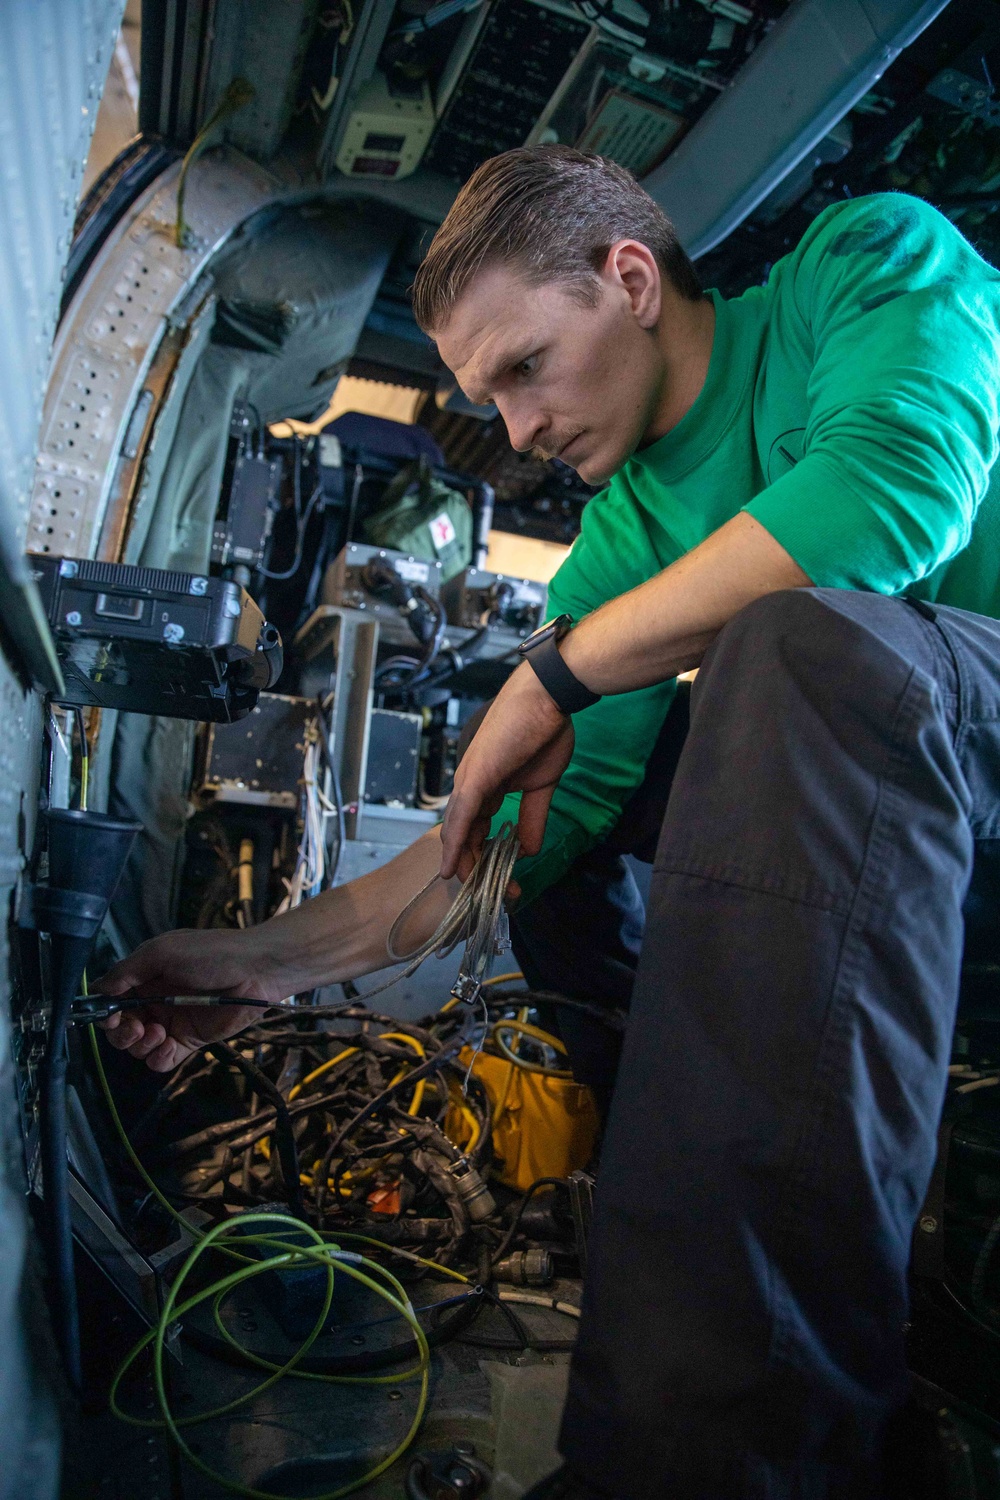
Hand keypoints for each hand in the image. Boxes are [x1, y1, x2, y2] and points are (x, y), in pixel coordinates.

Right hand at [94, 926, 286, 1071]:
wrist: (255, 971)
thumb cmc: (212, 954)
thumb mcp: (162, 952)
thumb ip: (127, 971)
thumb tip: (97, 989)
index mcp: (146, 976)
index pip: (112, 999)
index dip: (104, 1011)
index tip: (107, 1016)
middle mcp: (155, 1000)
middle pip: (120, 1028)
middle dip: (120, 1032)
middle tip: (134, 1027)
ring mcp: (172, 1022)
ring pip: (138, 1046)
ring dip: (140, 1044)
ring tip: (157, 1032)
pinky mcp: (189, 1040)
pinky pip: (162, 1059)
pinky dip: (157, 1058)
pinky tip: (166, 1046)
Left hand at [441, 662, 573, 880]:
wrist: (548, 698)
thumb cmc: (545, 730)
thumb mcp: (542, 786)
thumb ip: (533, 817)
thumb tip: (529, 850)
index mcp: (487, 785)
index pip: (476, 828)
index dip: (482, 855)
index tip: (494, 879)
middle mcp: (471, 784)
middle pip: (462, 834)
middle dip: (471, 864)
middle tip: (486, 892)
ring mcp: (470, 780)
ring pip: (458, 831)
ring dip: (463, 862)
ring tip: (468, 889)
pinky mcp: (475, 777)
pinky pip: (462, 817)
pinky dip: (454, 844)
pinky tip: (452, 867)